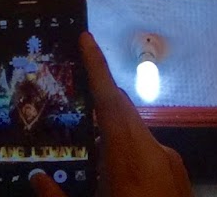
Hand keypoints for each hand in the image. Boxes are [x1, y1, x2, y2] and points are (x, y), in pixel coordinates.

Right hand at [29, 34, 191, 196]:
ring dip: (115, 127)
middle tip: (75, 86)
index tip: (85, 37)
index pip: (109, 99)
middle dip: (101, 95)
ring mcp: (172, 165)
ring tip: (88, 134)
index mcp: (130, 156)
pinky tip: (115, 170)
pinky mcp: (180, 180)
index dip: (96, 66)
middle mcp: (154, 152)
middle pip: (123, 111)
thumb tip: (36, 178)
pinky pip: (150, 152)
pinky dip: (130, 149)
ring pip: (137, 132)